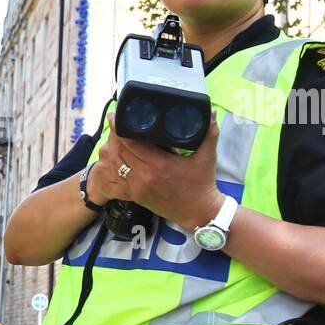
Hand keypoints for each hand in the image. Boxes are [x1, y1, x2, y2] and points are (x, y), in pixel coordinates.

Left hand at [96, 111, 224, 230]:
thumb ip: (209, 133)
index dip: (120, 127)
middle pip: (119, 151)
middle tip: (114, 123)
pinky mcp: (135, 196)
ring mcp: (137, 188)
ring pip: (115, 165)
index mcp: (159, 164)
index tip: (115, 115)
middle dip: (114, 136)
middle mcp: (144, 176)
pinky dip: (113, 168)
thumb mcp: (207, 157)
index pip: (130, 142)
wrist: (198, 212)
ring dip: (112, 151)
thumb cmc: (202, 183)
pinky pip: (117, 180)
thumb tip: (212, 111)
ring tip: (112, 138)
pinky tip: (113, 159)